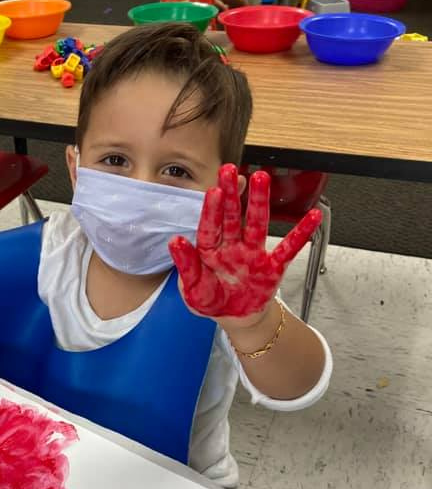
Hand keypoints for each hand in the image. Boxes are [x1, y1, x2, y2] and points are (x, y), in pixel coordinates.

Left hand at [169, 165, 320, 322]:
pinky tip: (312, 217)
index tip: (214, 190)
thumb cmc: (211, 301)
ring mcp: (253, 253)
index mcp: (209, 251)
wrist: (235, 318)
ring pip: (257, 223)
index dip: (212, 209)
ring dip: (259, 201)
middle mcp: (232, 246)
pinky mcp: (272, 266)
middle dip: (232, 193)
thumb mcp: (193, 289)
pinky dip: (301, 233)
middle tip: (231, 170)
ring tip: (262, 179)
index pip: (209, 227)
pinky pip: (289, 248)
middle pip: (232, 216)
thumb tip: (175, 242)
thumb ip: (186, 267)